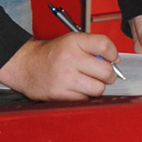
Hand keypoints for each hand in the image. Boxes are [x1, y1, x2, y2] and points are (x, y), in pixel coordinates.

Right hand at [0, 33, 119, 100]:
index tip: (112, 59)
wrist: (25, 66)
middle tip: (103, 75)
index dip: (113, 54)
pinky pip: (85, 99)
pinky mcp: (60, 94)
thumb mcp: (70, 41)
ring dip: (96, 87)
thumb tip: (115, 61)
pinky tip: (76, 89)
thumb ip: (93, 47)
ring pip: (98, 88)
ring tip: (88, 82)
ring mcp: (65, 77)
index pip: (104, 46)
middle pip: (105, 71)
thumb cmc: (50, 55)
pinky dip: (84, 96)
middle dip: (108, 75)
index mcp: (73, 42)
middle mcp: (69, 58)